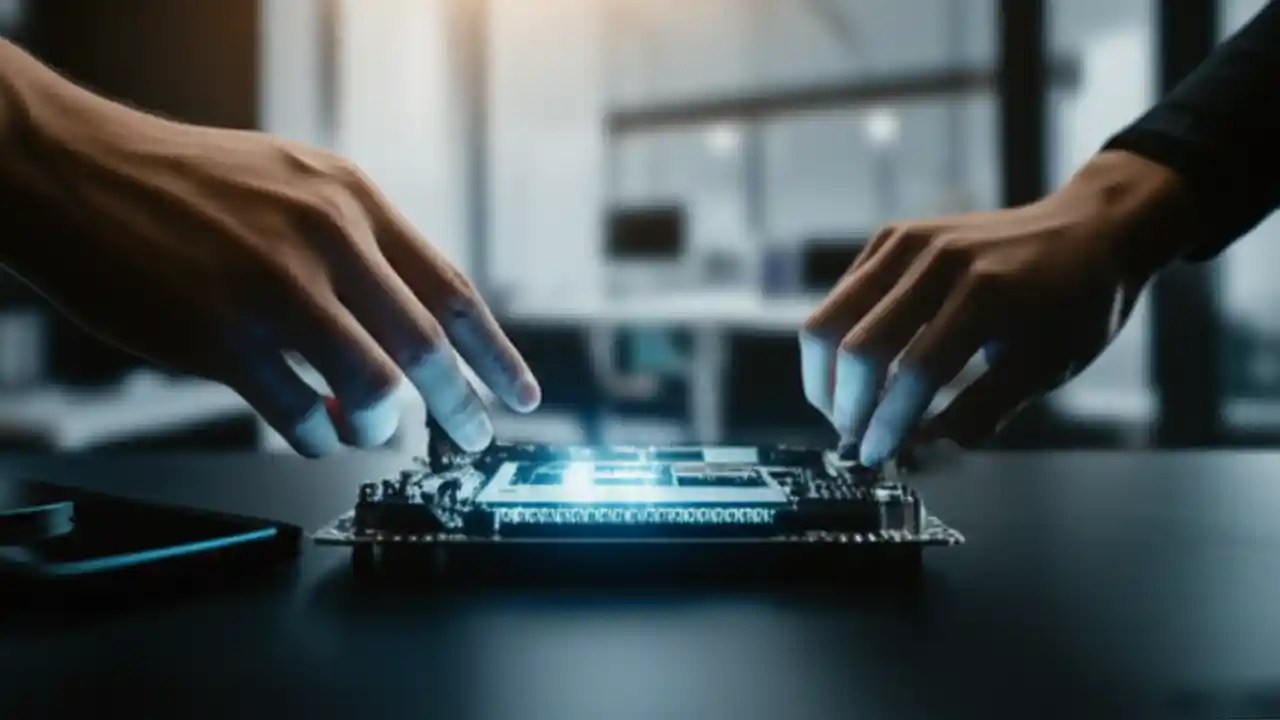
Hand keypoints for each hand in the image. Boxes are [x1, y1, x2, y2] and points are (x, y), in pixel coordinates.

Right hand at [0, 74, 538, 456]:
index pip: (450, 290)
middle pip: (426, 347)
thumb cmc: (185, 185)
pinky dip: (315, 437)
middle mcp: (326, 238)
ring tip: (369, 431)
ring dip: (379, 425)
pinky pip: (297, 415)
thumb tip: (400, 342)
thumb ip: (353, 251)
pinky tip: (311, 433)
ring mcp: (274, 288)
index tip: (520, 396)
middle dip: (459, 406)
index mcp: (352, 199)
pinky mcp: (220, 336)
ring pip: (373, 387)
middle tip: (473, 437)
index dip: (494, 354)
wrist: (74, 170)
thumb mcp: (290, 186)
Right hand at [800, 151, 1194, 464]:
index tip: (875, 457)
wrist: (1089, 231)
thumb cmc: (1077, 305)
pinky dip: (838, 339)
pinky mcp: (893, 236)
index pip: (915, 373)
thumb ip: (979, 412)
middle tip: (855, 437)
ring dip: (826, 376)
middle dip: (847, 406)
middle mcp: (940, 261)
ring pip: (831, 318)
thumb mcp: (1044, 370)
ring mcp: (909, 242)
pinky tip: (855, 368)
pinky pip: (842, 295)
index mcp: (987, 295)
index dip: (888, 424)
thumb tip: (918, 447)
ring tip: (843, 408)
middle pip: (859, 346)